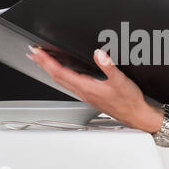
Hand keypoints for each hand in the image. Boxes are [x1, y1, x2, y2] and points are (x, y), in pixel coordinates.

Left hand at [27, 46, 157, 132]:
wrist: (136, 116)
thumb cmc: (129, 102)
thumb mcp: (121, 81)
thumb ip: (109, 66)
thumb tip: (99, 53)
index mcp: (87, 87)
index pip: (60, 72)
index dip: (47, 62)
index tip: (38, 53)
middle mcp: (82, 91)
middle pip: (56, 76)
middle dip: (43, 64)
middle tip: (32, 53)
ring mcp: (85, 93)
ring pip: (61, 80)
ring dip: (50, 68)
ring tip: (42, 60)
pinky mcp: (89, 94)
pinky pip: (69, 82)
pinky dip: (60, 73)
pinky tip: (61, 69)